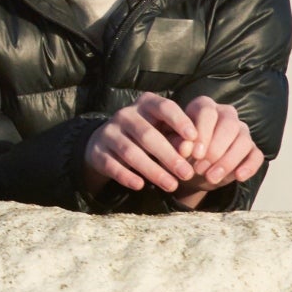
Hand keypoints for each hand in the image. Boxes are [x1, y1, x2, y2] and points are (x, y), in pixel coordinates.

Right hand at [84, 92, 206, 194]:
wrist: (108, 143)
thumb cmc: (148, 136)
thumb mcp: (164, 132)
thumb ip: (177, 139)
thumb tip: (190, 150)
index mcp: (146, 104)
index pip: (164, 107)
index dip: (179, 120)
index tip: (194, 137)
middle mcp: (125, 115)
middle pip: (147, 134)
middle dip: (169, 156)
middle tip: (187, 174)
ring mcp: (108, 132)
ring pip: (130, 152)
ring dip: (152, 170)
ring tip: (172, 186)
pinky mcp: (97, 152)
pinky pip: (112, 165)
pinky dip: (126, 176)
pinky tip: (140, 185)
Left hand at [171, 97, 264, 207]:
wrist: (192, 169)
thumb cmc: (180, 151)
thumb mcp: (172, 146)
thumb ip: (177, 144)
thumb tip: (185, 148)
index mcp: (204, 106)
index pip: (207, 111)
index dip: (202, 132)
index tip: (194, 153)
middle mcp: (226, 114)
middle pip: (229, 124)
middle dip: (215, 149)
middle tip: (199, 168)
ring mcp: (241, 131)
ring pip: (243, 141)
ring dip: (227, 161)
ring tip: (211, 177)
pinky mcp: (252, 149)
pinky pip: (256, 155)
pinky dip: (249, 167)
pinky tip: (239, 177)